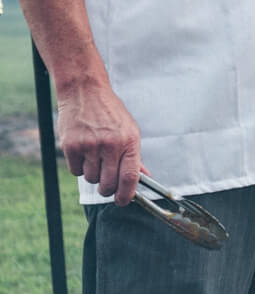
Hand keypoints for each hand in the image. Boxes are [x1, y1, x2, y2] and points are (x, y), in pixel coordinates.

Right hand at [58, 79, 144, 204]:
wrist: (85, 92)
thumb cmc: (110, 113)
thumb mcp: (130, 130)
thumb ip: (135, 155)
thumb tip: (144, 175)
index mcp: (129, 142)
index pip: (130, 177)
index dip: (127, 194)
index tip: (123, 201)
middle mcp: (110, 145)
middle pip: (108, 183)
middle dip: (107, 189)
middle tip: (106, 185)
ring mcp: (89, 146)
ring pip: (90, 179)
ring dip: (93, 175)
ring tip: (95, 158)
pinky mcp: (71, 146)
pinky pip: (75, 170)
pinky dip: (79, 167)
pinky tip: (83, 152)